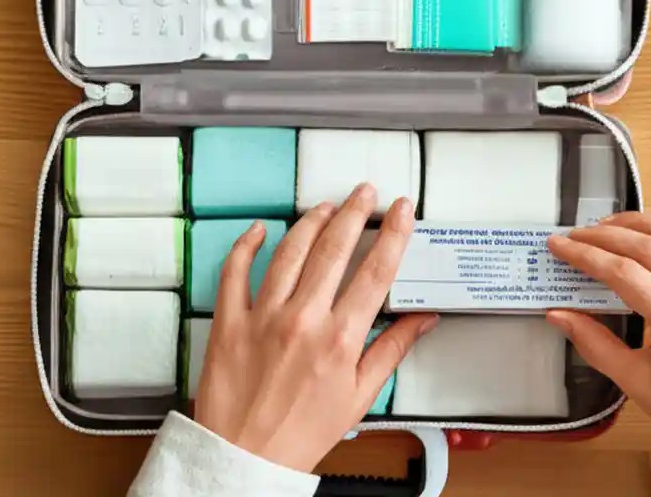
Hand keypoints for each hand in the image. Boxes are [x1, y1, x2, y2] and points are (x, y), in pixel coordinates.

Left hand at [194, 184, 438, 471]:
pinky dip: (248, 244)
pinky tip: (260, 229)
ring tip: (325, 206)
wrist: (244, 458)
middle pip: (334, 249)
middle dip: (354, 212)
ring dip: (311, 221)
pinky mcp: (228, 322)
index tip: (401, 210)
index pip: (376, 272)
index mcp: (340, 339)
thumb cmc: (301, 434)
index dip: (394, 234)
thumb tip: (422, 320)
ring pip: (290, 251)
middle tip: (364, 193)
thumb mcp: (360, 396)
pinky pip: (235, 270)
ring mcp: (262, 317)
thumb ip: (391, 350)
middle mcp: (302, 320)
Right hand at [545, 188, 650, 467]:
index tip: (560, 246)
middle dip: (605, 234)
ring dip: (643, 219)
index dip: (585, 255)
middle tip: (578, 234)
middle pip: (648, 246)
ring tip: (612, 220)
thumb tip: (558, 315)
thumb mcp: (636, 383)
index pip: (621, 272)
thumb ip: (594, 344)